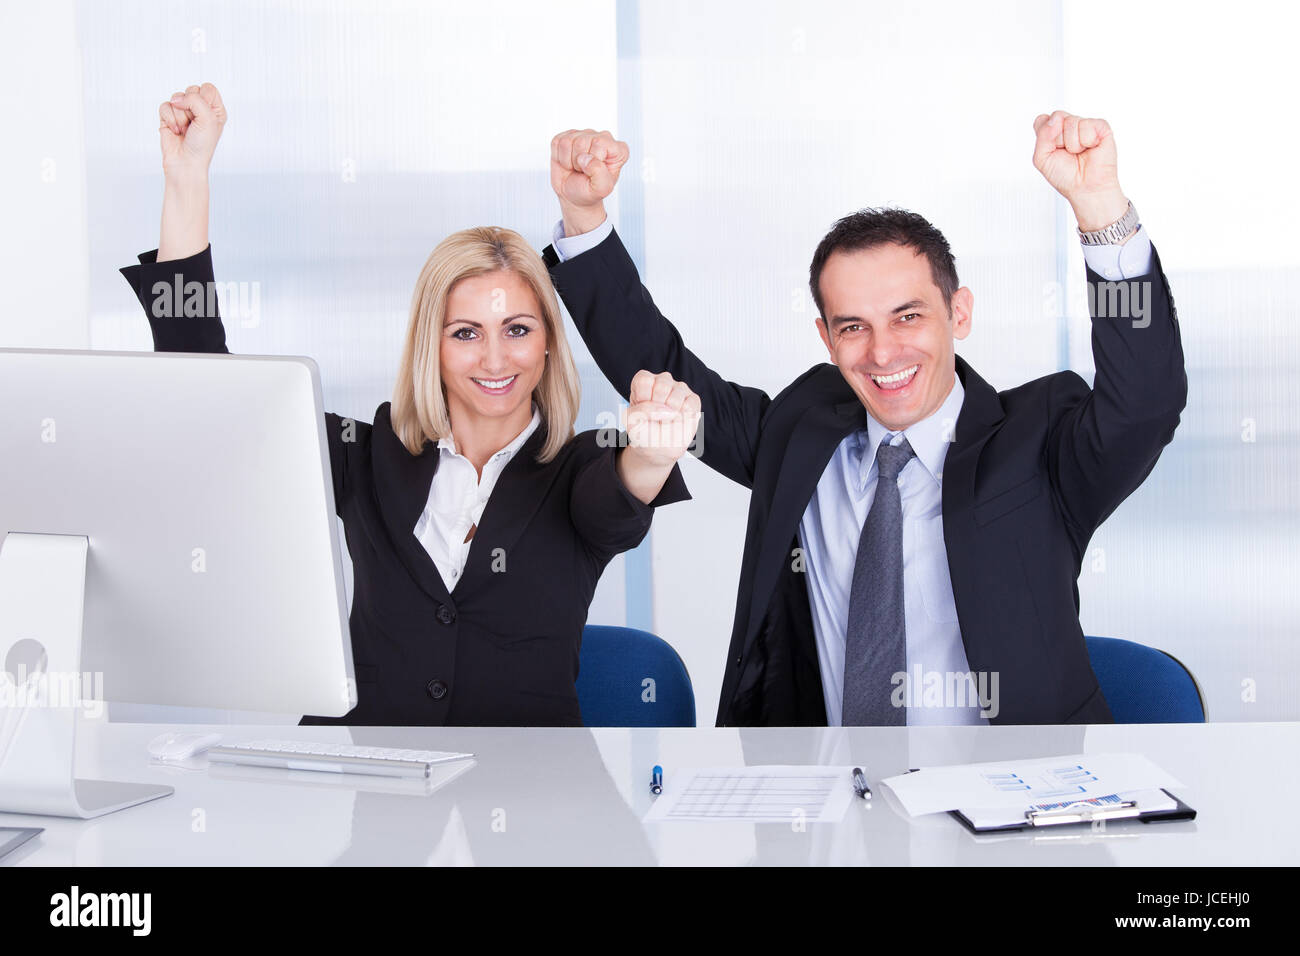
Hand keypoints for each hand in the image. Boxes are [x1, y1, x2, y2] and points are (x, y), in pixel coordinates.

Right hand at [160, 82, 226, 180]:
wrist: (185, 162)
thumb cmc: (202, 145)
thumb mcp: (208, 119)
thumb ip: (196, 100)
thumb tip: (177, 99)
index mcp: (215, 109)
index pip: (208, 88)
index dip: (204, 99)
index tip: (205, 116)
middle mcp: (200, 109)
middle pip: (191, 90)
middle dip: (190, 108)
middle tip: (194, 124)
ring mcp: (184, 112)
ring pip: (177, 97)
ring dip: (180, 116)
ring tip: (185, 129)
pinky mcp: (169, 116)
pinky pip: (165, 106)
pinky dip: (169, 119)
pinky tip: (175, 130)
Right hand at [550, 128, 628, 235]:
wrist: (573, 195)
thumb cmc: (589, 190)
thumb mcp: (601, 189)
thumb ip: (599, 174)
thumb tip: (586, 158)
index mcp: (618, 149)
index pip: (600, 143)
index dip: (593, 161)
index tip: (595, 172)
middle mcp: (603, 138)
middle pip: (581, 141)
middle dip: (578, 162)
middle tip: (583, 171)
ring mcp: (585, 135)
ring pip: (567, 142)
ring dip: (568, 160)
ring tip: (577, 167)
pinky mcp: (568, 136)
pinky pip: (558, 142)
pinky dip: (559, 157)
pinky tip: (568, 162)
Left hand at [623, 370, 700, 469]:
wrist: (656, 448)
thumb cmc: (643, 431)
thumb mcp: (631, 420)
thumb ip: (642, 410)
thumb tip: (668, 410)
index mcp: (645, 380)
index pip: (644, 381)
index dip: (642, 400)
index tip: (641, 411)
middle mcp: (663, 380)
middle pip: (662, 386)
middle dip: (656, 408)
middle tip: (655, 418)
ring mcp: (680, 389)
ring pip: (676, 397)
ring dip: (669, 416)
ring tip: (666, 421)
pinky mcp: (693, 400)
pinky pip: (689, 406)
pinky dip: (681, 419)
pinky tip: (676, 421)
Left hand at [1032, 110, 1127, 231]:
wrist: (1085, 187)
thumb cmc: (1065, 175)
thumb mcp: (1042, 159)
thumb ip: (1042, 136)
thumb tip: (1056, 118)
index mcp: (1052, 132)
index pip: (1042, 120)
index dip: (1045, 134)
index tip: (1052, 150)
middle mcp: (1067, 126)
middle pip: (1057, 117)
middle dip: (1058, 139)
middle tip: (1067, 153)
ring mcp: (1084, 125)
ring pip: (1071, 121)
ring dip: (1073, 143)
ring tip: (1079, 152)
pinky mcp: (1100, 126)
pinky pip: (1087, 124)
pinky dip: (1087, 141)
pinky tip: (1091, 148)